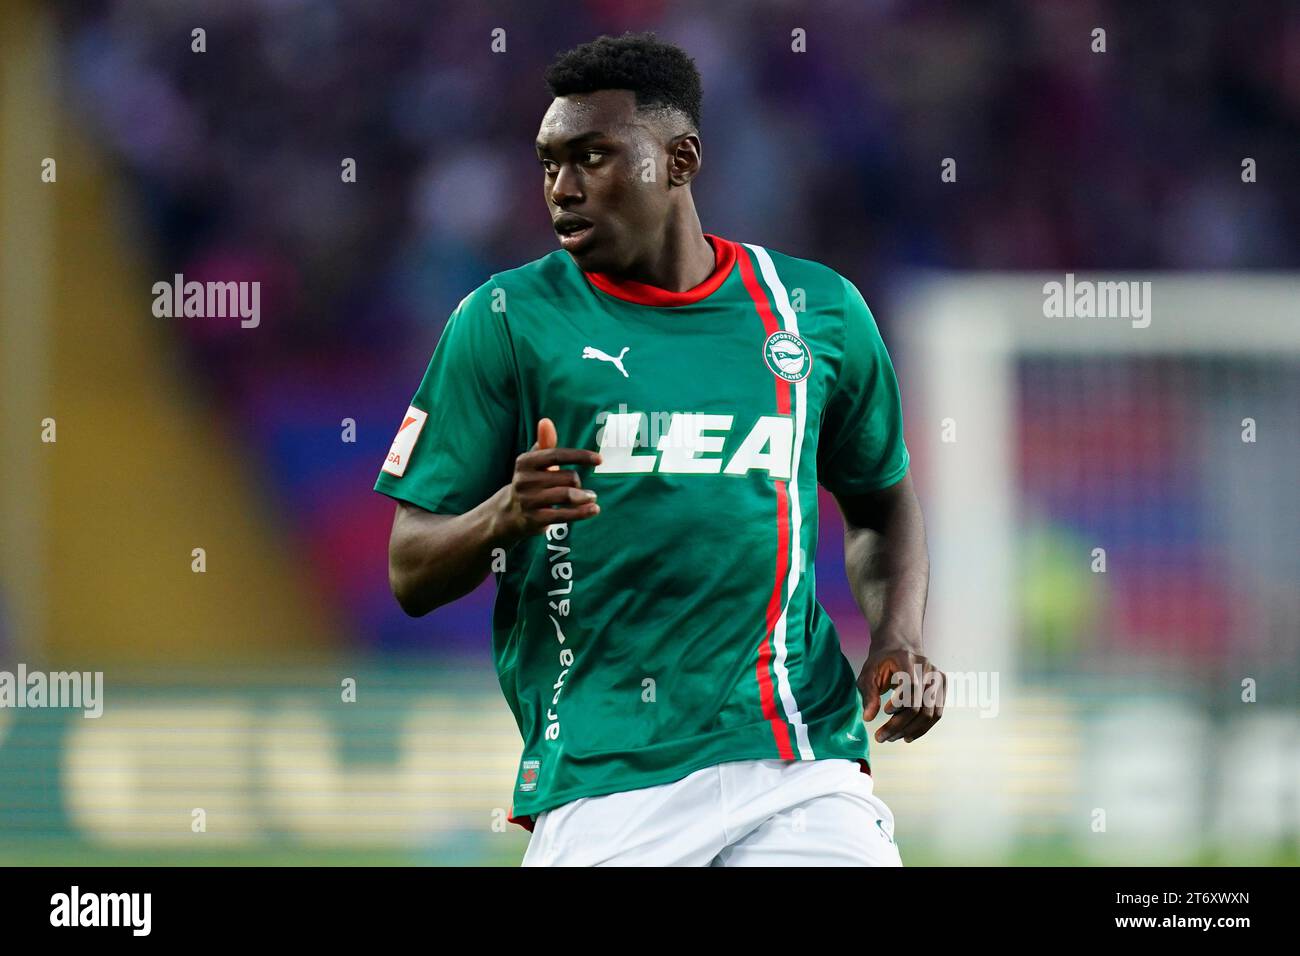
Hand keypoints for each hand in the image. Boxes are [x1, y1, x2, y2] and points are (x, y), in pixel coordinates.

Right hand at [494, 418, 600, 542]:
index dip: (579, 456)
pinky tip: (594, 510)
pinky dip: (582, 512)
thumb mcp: (534, 462)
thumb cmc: (530, 481)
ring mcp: (529, 501)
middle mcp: (524, 480)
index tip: (600, 460)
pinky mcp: (535, 519)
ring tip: (592, 497)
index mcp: (525, 462)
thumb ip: (544, 443)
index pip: (556, 455)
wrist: (508, 513)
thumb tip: (546, 421)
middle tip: (581, 486)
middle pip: (566, 477)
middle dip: (578, 482)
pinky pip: (564, 515)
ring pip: (566, 495)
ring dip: (584, 497)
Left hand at [858, 639, 944, 743]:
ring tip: (892, 738)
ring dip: (911, 731)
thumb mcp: (868, 673)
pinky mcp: (942, 687)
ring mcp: (938, 677)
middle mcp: (927, 668)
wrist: (900, 647)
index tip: (884, 712)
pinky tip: (907, 736)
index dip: (898, 706)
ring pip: (930, 713)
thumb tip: (868, 718)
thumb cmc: (882, 662)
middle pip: (919, 706)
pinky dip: (922, 728)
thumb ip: (868, 694)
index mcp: (908, 660)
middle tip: (881, 737)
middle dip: (899, 726)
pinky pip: (936, 714)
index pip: (910, 688)